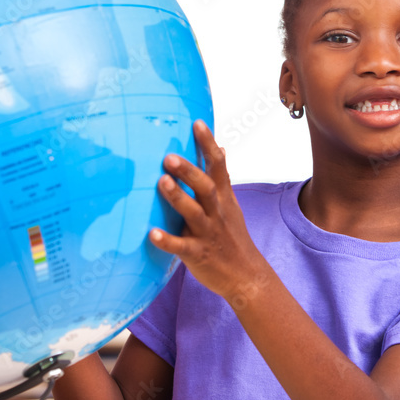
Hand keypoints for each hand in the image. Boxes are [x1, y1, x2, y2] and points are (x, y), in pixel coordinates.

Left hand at [149, 120, 269, 304]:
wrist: (247, 276)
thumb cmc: (232, 237)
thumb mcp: (231, 205)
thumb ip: (222, 179)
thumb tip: (221, 149)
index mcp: (223, 199)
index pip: (218, 166)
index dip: (208, 145)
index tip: (197, 123)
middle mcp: (216, 213)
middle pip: (205, 187)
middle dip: (189, 171)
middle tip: (169, 156)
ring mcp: (208, 233)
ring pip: (193, 212)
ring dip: (177, 197)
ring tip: (161, 182)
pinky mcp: (198, 255)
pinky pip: (181, 247)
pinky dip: (167, 240)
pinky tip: (152, 234)